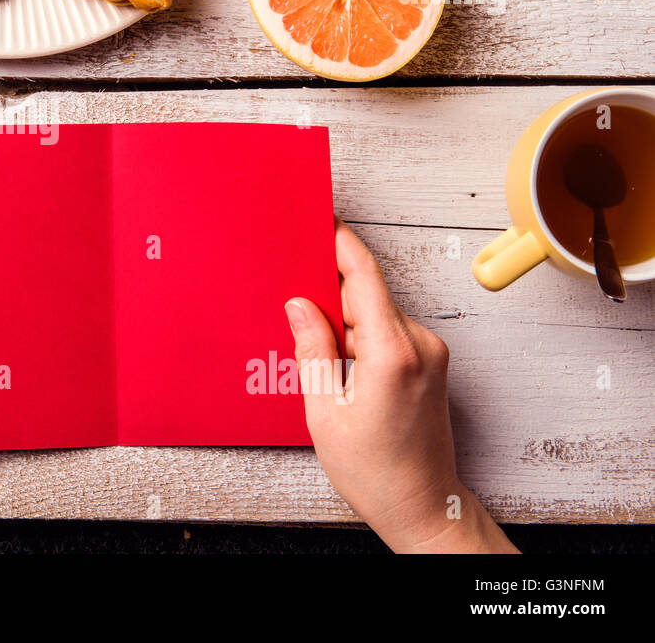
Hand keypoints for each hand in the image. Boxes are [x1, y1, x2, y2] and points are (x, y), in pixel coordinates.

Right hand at [286, 220, 516, 553]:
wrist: (425, 507)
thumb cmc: (375, 471)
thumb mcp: (325, 411)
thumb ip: (312, 349)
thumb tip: (300, 305)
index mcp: (392, 352)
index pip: (365, 277)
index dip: (340, 243)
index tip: (321, 220)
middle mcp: (421, 345)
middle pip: (367, 295)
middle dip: (330, 295)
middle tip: (296, 308)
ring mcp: (432, 354)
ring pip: (376, 314)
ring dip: (345, 323)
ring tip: (321, 361)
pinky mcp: (432, 363)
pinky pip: (389, 332)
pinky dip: (362, 337)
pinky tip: (341, 368)